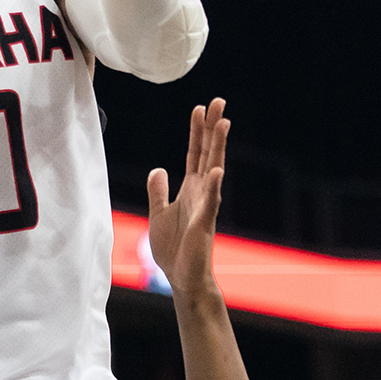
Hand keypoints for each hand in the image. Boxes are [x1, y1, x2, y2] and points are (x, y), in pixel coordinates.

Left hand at [148, 98, 230, 299]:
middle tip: (218, 102)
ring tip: (222, 123)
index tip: (199, 108)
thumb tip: (158, 169)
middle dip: (211, 128)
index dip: (196, 131)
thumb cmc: (173, 248)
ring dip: (217, 147)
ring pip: (213, 169)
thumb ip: (158, 191)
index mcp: (190, 189)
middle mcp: (201, 192)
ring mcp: (205, 205)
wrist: (182, 277)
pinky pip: (211, 202)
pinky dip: (214, 186)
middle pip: (207, 153)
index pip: (194, 153)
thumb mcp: (158, 213)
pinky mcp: (205, 223)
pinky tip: (216, 171)